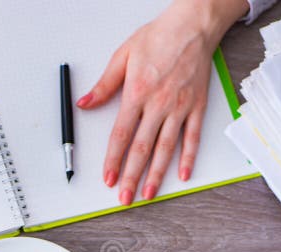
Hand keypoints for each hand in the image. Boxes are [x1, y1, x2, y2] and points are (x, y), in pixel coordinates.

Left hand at [77, 0, 247, 204]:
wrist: (192, 26)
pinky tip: (181, 174)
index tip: (108, 178)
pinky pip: (192, 137)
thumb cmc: (158, 38)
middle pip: (142, 148)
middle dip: (131, 176)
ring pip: (166, 148)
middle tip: (124, 197)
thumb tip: (85, 103)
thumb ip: (104, 85)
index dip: (113, 160)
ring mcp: (180, 108)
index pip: (121, 135)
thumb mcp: (123, 56)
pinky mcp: (196, 107)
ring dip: (156, 174)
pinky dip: (188, 157)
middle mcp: (159, 104)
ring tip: (147, 193)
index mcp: (137, 93)